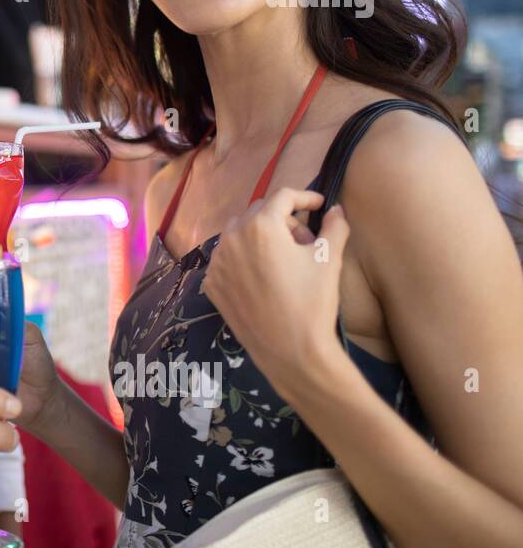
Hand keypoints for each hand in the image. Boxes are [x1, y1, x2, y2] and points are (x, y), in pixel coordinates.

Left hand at [203, 188, 350, 401]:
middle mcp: (231, 238)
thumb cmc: (312, 302)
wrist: (290, 351)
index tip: (319, 204)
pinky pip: (227, 259)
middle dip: (283, 219)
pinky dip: (244, 259)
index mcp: (260, 227)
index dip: (304, 196)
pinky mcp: (211, 284)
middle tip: (305, 240)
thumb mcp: (328, 260)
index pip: (283, 196)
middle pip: (258, 213)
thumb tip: (336, 209)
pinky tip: (264, 277)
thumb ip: (334, 226)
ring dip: (260, 237)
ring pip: (238, 234)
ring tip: (285, 259)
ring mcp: (217, 262)